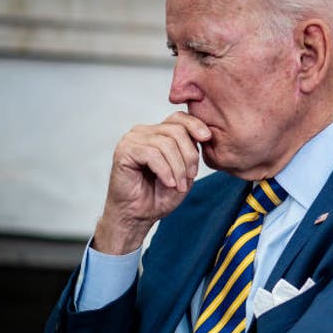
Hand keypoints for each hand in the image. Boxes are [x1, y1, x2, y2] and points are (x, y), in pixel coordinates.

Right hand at [93, 112, 211, 254]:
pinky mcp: (124, 151)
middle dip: (189, 156)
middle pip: (176, 130)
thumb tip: (205, 132)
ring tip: (178, 185)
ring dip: (177, 168)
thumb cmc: (159, 195)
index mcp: (157, 132)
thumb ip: (192, 151)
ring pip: (166, 143)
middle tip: (190, 177)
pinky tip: (168, 183)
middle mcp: (143, 132)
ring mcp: (132, 139)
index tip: (207, 138)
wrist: (138, 215)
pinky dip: (165, 171)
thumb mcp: (184, 171)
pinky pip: (152, 154)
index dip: (195, 125)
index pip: (179, 118)